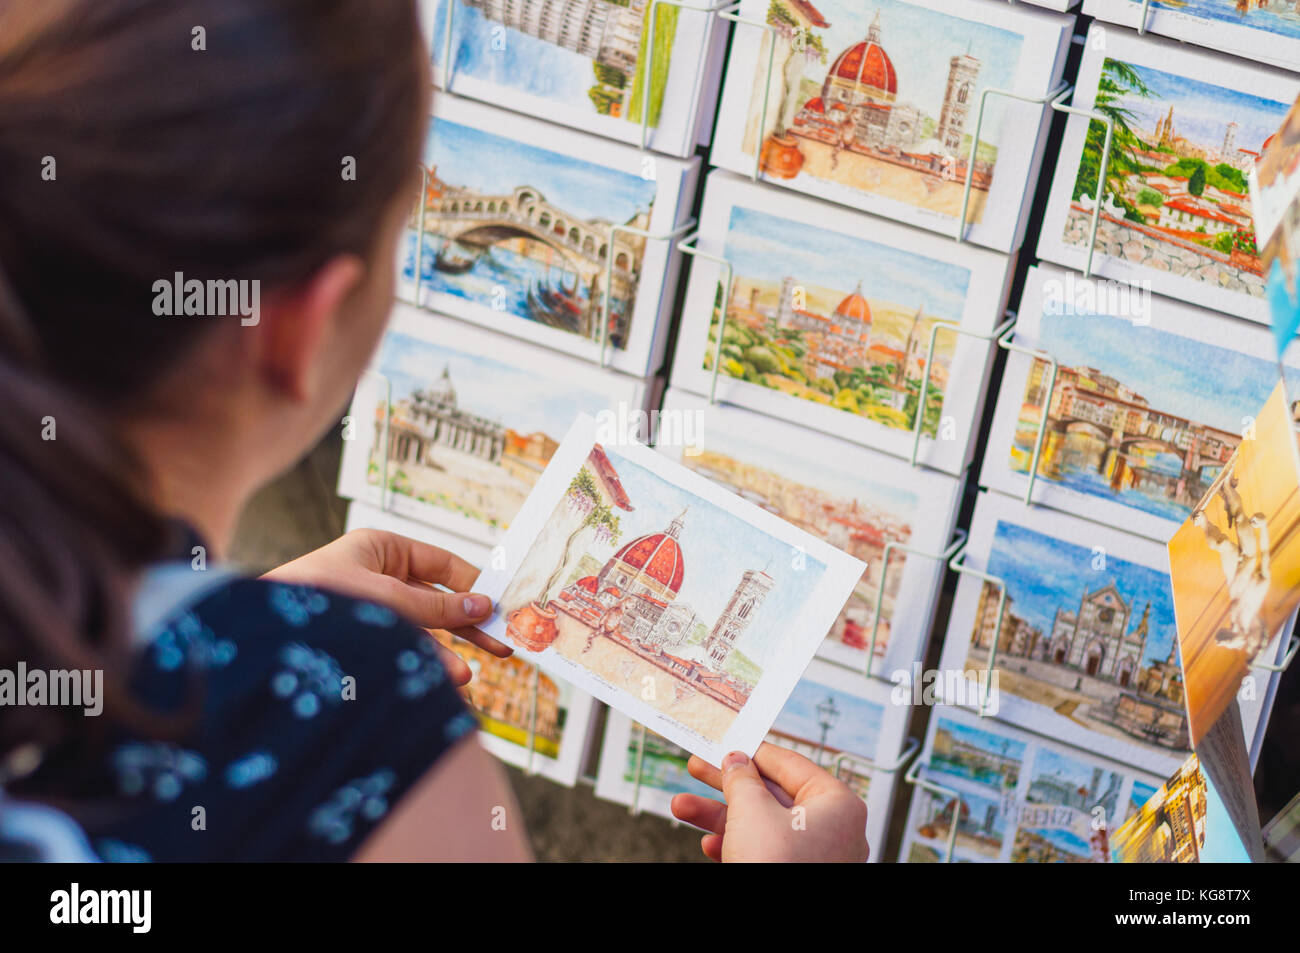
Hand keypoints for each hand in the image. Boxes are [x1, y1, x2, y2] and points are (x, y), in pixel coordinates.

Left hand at [263, 529, 509, 685]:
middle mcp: (378, 575)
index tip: (502, 607)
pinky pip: (399, 648)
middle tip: (502, 645)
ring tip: (464, 678)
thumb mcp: (388, 599)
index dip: (474, 585)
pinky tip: (438, 680)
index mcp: (382, 548)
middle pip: (436, 598)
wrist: (260, 635)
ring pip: (419, 629)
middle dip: (466, 625)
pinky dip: (418, 663)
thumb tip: (483, 605)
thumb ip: (436, 605)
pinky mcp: (359, 637)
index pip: (442, 563)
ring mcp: (369, 608)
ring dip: (443, 652)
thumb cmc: (319, 600)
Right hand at [669, 743, 868, 862]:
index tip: (725, 743)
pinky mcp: (798, 877)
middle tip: (697, 769)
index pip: (789, 764)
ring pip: (763, 826)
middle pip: (771, 795)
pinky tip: (709, 845)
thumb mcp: (751, 811)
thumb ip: (741, 779)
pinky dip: (737, 846)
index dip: (751, 752)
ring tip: (681, 807)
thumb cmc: (776, 866)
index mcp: (837, 804)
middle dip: (725, 786)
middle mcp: (834, 830)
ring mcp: (817, 858)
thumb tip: (736, 760)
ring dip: (719, 817)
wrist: (777, 936)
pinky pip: (766, 853)